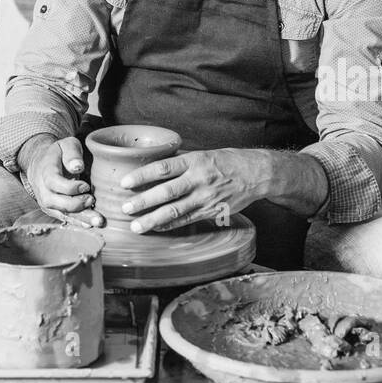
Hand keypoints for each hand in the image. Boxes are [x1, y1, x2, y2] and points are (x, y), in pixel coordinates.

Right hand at [23, 137, 103, 228]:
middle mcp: (43, 189)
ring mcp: (46, 201)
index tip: (86, 186)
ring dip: (79, 218)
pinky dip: (77, 222)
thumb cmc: (59, 153)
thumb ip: (72, 153)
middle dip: (75, 205)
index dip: (69, 187)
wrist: (41, 163)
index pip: (53, 182)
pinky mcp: (53, 209)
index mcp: (45, 170)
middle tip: (92, 200)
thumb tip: (78, 167)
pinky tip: (90, 225)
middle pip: (54, 201)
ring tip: (97, 220)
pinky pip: (64, 218)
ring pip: (60, 213)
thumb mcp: (65, 145)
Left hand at [119, 147, 273, 233]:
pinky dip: (170, 225)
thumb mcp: (204, 153)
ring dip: (153, 220)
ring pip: (175, 211)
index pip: (162, 168)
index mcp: (194, 160)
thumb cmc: (227, 161)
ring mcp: (205, 198)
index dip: (142, 175)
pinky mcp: (212, 212)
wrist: (256, 174)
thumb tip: (155, 164)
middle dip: (143, 202)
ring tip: (136, 226)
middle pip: (165, 192)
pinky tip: (157, 228)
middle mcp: (198, 179)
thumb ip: (181, 160)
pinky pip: (187, 220)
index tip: (125, 183)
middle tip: (125, 208)